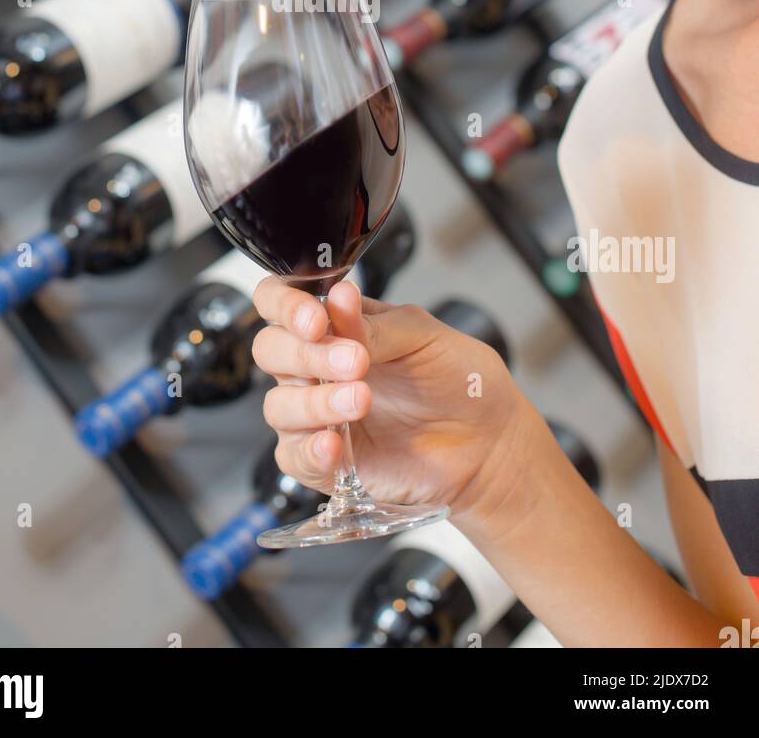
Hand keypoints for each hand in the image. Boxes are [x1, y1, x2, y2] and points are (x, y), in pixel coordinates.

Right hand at [251, 277, 524, 516]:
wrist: (489, 443)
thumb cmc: (459, 382)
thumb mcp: (426, 338)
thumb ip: (376, 325)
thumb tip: (339, 297)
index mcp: (338, 325)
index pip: (280, 303)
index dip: (285, 306)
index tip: (317, 319)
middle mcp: (318, 367)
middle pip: (271, 351)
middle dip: (306, 354)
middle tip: (355, 361)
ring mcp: (318, 415)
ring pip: (279, 405)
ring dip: (315, 402)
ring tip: (360, 400)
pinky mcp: (325, 462)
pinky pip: (293, 456)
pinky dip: (309, 450)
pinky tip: (335, 445)